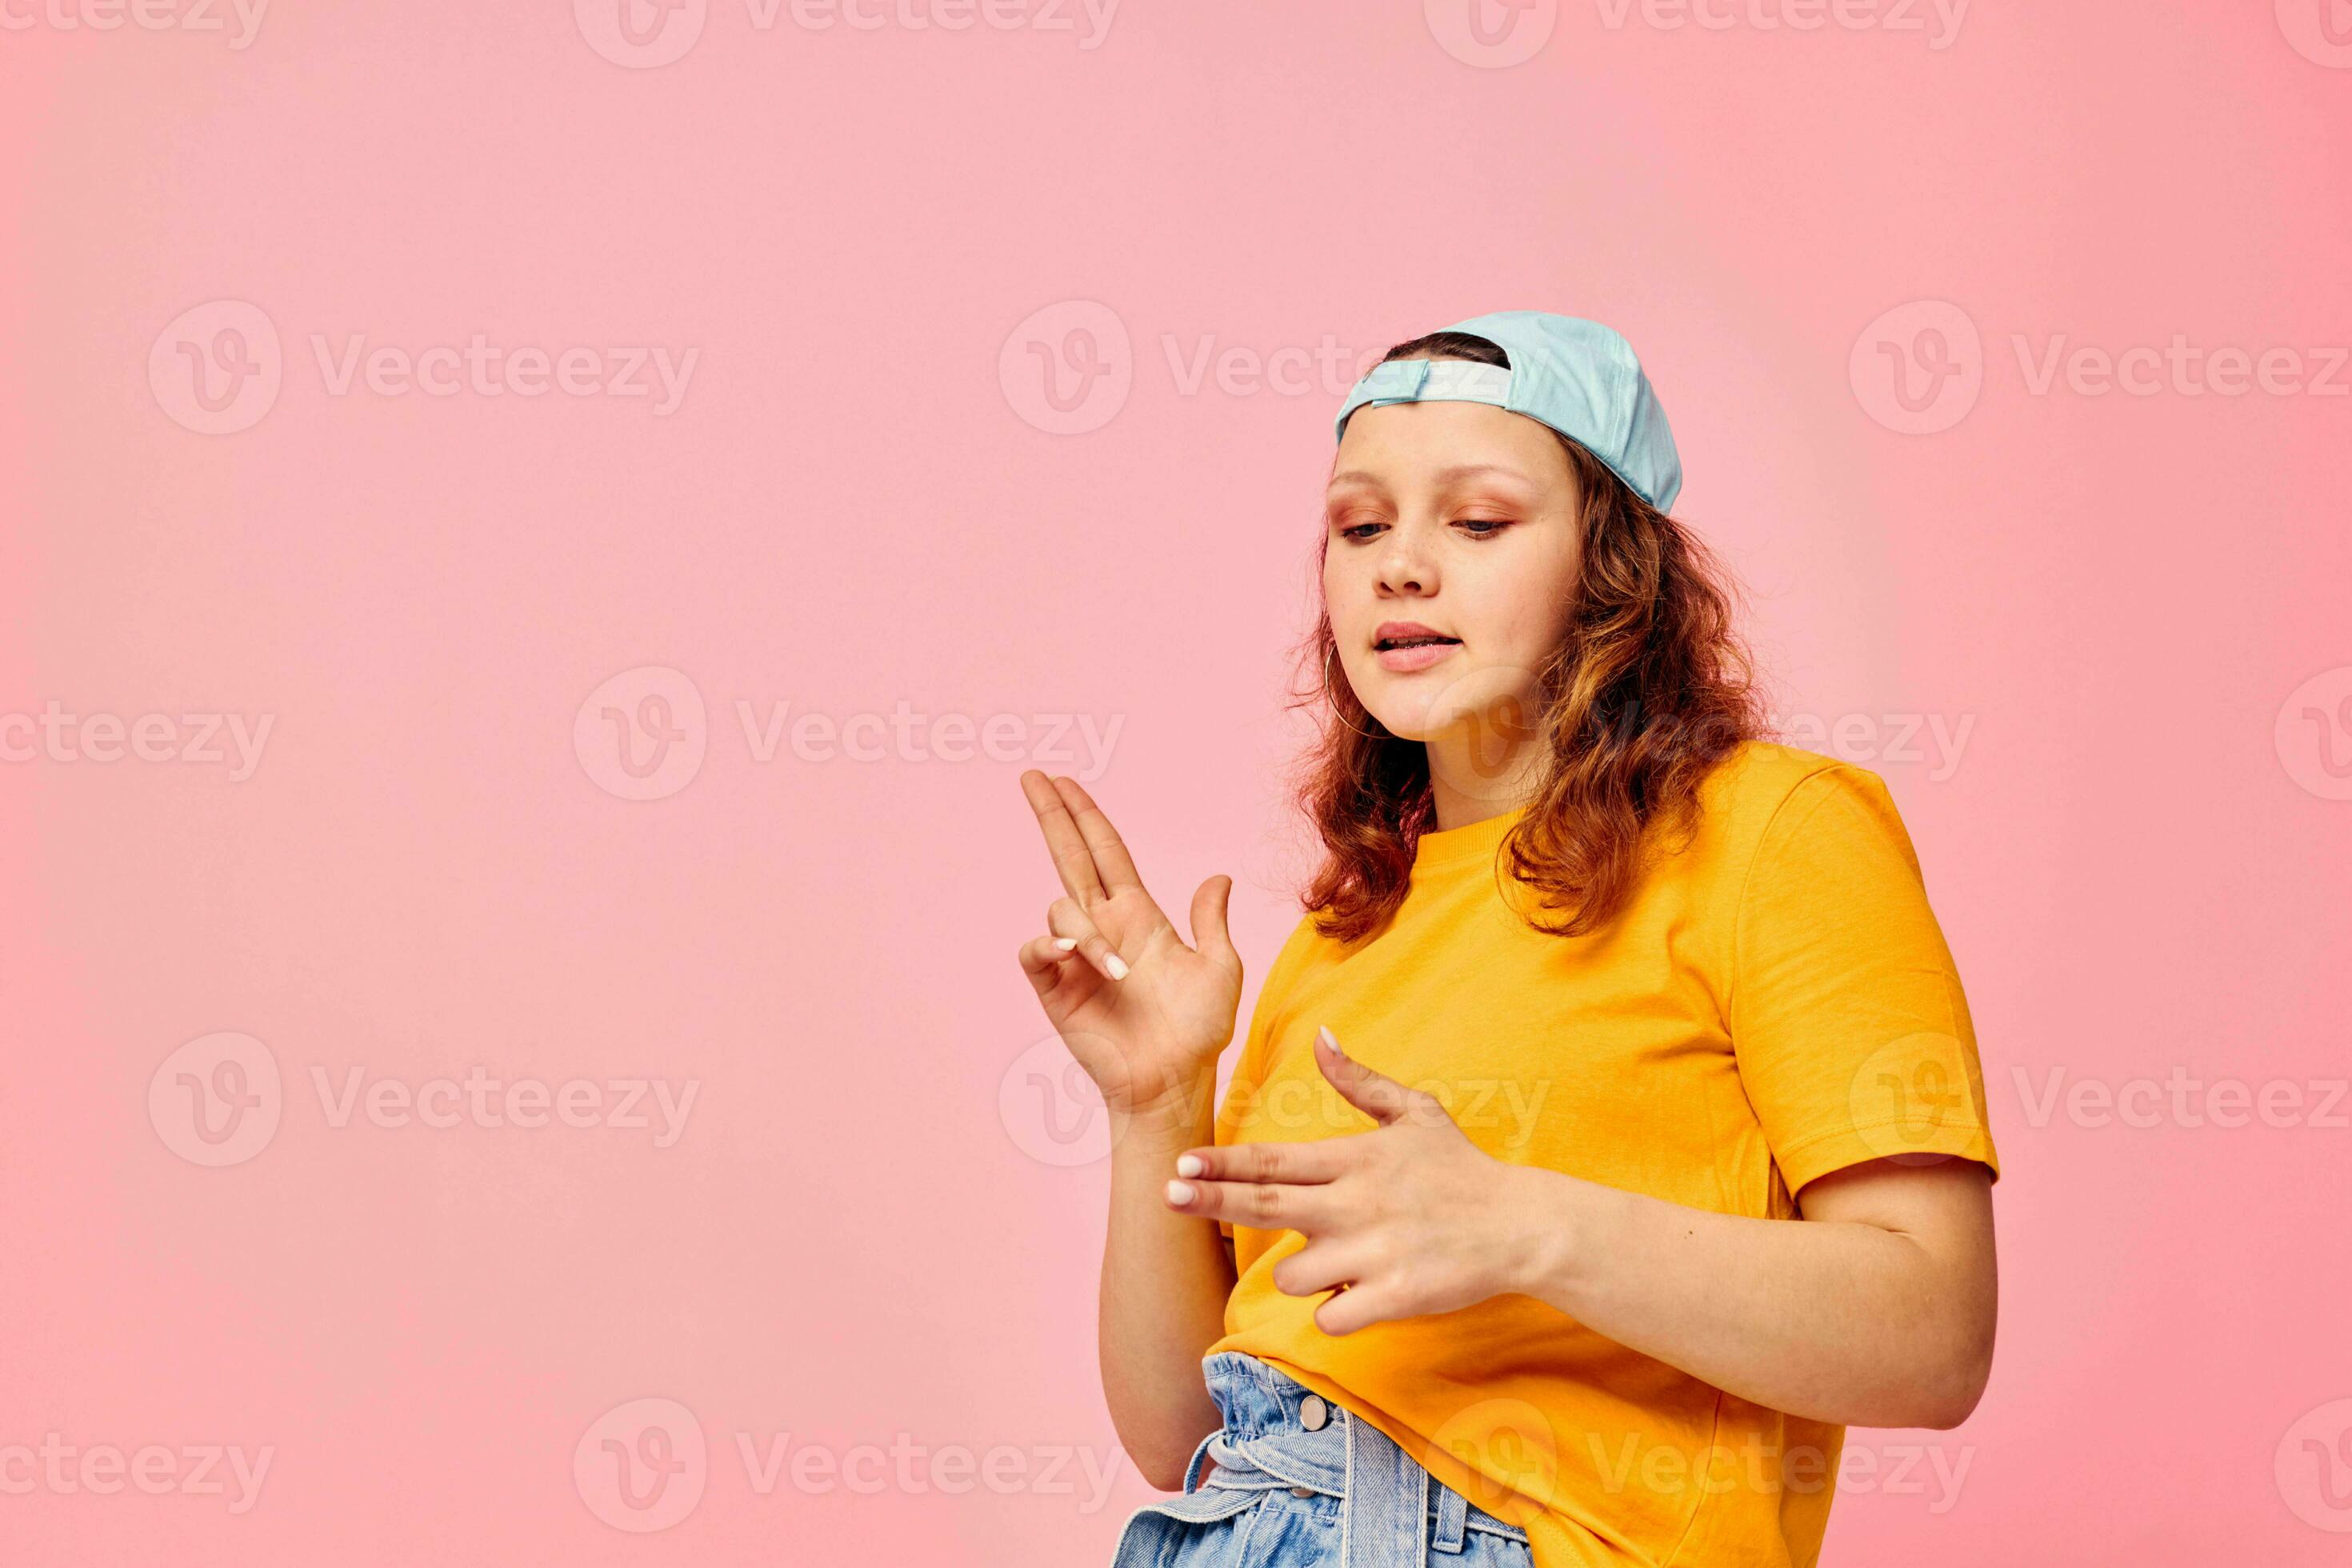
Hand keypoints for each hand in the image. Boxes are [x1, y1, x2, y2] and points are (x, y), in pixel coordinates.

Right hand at [1015, 771, 1243, 1120]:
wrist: (1173, 1083)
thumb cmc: (1198, 1033)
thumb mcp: (1220, 970)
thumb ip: (1211, 922)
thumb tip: (1219, 877)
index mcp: (1138, 916)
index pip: (1105, 851)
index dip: (1085, 815)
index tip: (1063, 781)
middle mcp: (1102, 929)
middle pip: (1069, 857)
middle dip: (1052, 816)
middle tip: (1033, 777)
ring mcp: (1076, 959)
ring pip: (1061, 910)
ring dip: (1087, 932)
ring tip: (1118, 974)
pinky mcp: (1056, 990)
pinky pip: (1037, 952)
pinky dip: (1050, 946)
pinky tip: (1072, 954)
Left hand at [1160, 1027, 1529, 1333]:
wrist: (1521, 1226)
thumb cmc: (1461, 1170)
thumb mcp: (1415, 1113)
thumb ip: (1360, 1081)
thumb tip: (1322, 1036)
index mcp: (1356, 1159)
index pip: (1273, 1160)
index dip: (1222, 1162)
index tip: (1180, 1163)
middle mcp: (1356, 1203)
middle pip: (1263, 1205)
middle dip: (1209, 1201)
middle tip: (1166, 1197)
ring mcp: (1373, 1253)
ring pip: (1292, 1275)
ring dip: (1299, 1274)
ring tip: (1338, 1260)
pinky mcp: (1393, 1297)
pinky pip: (1329, 1317)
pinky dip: (1333, 1313)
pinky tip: (1358, 1295)